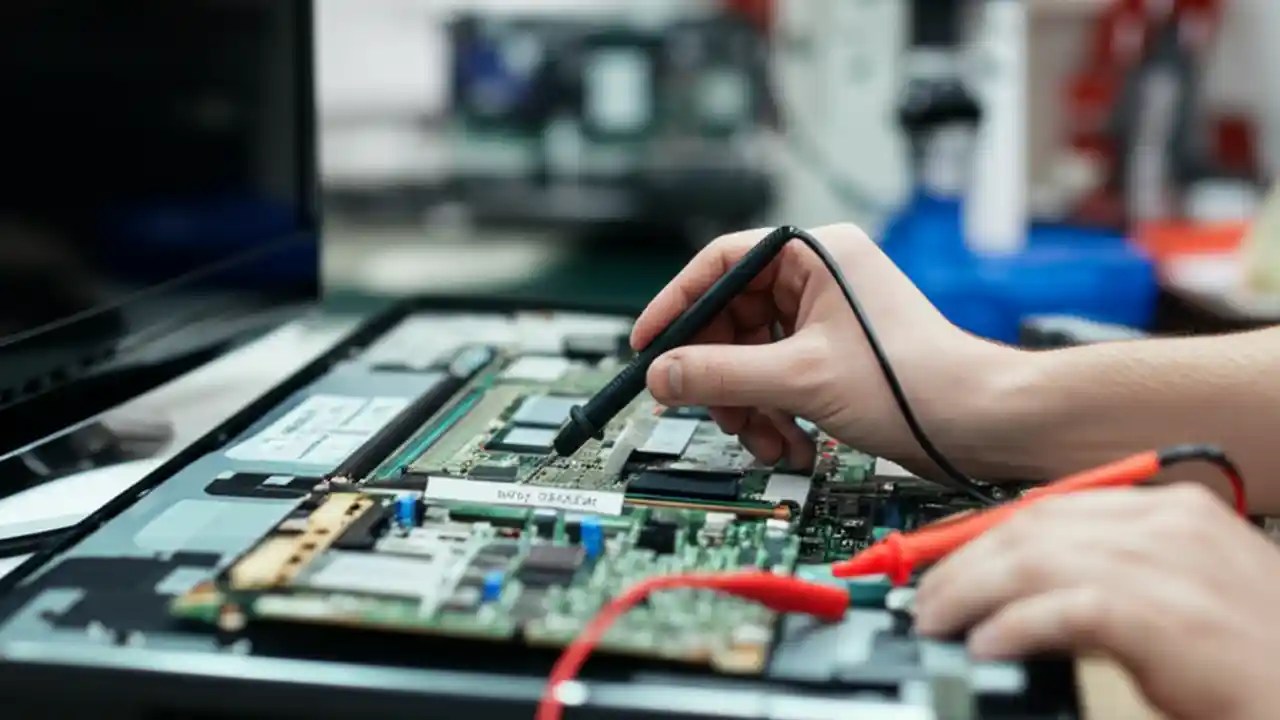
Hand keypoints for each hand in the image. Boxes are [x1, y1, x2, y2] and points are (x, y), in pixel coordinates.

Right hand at [631, 223, 1015, 471]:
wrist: (979, 424)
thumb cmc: (915, 381)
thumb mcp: (800, 378)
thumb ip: (720, 374)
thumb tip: (661, 375)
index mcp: (815, 255)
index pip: (722, 263)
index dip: (677, 304)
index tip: (647, 342)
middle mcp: (818, 279)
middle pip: (731, 319)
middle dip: (720, 375)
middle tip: (708, 408)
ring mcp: (825, 320)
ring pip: (750, 358)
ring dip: (748, 406)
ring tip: (765, 440)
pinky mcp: (832, 357)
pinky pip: (776, 380)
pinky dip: (774, 416)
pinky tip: (791, 445)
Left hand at [914, 484, 1279, 719]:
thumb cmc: (1255, 651)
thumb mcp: (1181, 590)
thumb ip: (1116, 572)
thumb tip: (1031, 589)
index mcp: (1172, 509)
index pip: (1053, 507)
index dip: (989, 535)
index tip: (951, 562)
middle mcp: (1164, 524)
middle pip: (1031, 527)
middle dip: (965, 563)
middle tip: (927, 597)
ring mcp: (1163, 564)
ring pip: (1032, 561)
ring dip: (970, 592)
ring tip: (937, 621)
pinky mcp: (1158, 615)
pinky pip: (1060, 610)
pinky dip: (1013, 626)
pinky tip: (984, 645)